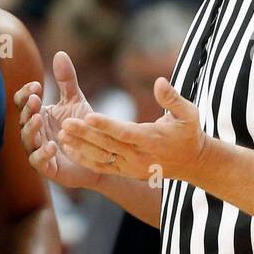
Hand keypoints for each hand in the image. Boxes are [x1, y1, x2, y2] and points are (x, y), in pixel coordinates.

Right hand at [16, 50, 101, 189]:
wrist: (99, 155)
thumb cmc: (81, 128)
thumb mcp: (75, 100)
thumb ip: (66, 80)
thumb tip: (60, 53)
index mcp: (37, 115)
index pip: (23, 103)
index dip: (26, 94)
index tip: (37, 86)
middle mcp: (34, 133)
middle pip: (23, 120)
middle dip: (27, 109)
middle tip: (36, 99)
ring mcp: (38, 151)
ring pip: (27, 140)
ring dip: (31, 129)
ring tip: (39, 118)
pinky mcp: (48, 168)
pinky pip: (39, 162)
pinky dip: (43, 154)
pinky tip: (51, 145)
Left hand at [59, 78, 206, 183]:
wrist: (192, 163)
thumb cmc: (189, 133)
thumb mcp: (189, 113)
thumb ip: (173, 98)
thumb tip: (159, 81)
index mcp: (152, 139)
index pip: (125, 132)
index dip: (106, 125)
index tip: (87, 115)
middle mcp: (140, 156)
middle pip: (108, 145)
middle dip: (85, 134)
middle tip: (65, 122)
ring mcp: (131, 166)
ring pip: (101, 157)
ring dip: (80, 147)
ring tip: (62, 134)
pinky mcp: (126, 172)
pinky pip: (102, 167)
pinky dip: (85, 159)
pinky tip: (69, 148)